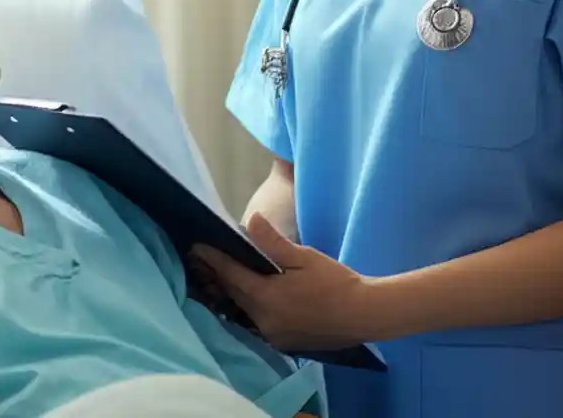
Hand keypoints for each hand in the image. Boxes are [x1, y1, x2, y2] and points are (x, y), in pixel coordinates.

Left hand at [191, 213, 378, 351]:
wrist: (364, 314)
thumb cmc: (336, 282)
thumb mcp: (304, 257)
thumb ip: (273, 243)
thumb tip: (250, 220)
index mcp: (266, 298)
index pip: (231, 275)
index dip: (213, 259)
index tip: (197, 246)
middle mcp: (263, 320)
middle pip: (234, 295)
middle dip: (219, 276)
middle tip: (204, 259)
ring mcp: (273, 335)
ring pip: (244, 310)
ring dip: (234, 293)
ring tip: (222, 276)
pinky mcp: (283, 342)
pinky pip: (258, 321)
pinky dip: (250, 307)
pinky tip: (251, 296)